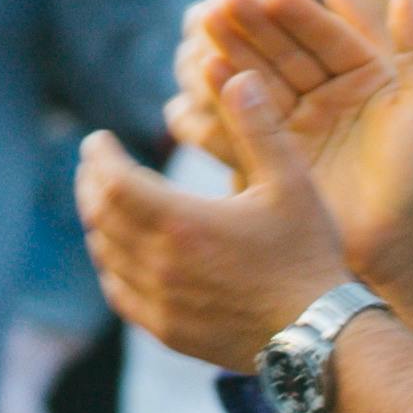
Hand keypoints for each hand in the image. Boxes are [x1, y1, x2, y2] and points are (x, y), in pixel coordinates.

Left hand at [76, 62, 350, 371]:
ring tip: (104, 201)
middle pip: (100, 215)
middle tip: (94, 165)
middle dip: (92, 184)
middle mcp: (159, 263)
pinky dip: (111, 265)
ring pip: (106, 253)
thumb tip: (235, 75)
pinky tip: (119, 253)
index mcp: (181, 222)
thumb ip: (258, 127)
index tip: (97, 140)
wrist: (321, 337)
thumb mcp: (292, 182)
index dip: (99, 157)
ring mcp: (159, 301)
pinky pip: (119, 293)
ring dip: (99, 222)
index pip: (113, 181)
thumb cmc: (309, 256)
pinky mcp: (165, 330)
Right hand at [176, 0, 412, 292]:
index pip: (326, 36)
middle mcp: (324, 94)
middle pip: (283, 53)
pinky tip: (203, 81)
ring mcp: (296, 125)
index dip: (299, 16)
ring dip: (229, 58)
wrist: (403, 242)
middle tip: (221, 5)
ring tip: (203, 41)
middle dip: (252, 28)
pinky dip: (221, 104)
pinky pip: (242, 124)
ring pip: (257, 82)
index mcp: (363, 75)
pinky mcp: (272, 157)